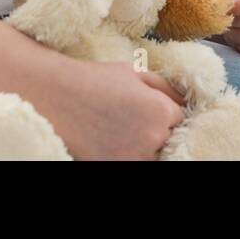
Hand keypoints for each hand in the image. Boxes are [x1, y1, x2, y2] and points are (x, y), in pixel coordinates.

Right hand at [34, 55, 186, 160]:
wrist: (56, 97)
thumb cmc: (95, 80)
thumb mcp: (135, 71)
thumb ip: (165, 87)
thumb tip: (184, 100)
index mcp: (161, 111)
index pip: (180, 117)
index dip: (166, 110)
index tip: (149, 106)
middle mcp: (151, 138)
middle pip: (168, 140)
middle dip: (158, 130)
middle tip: (133, 117)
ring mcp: (132, 158)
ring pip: (152, 155)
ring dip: (145, 145)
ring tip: (122, 128)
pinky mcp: (113, 167)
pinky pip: (133, 162)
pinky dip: (127, 154)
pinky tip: (113, 139)